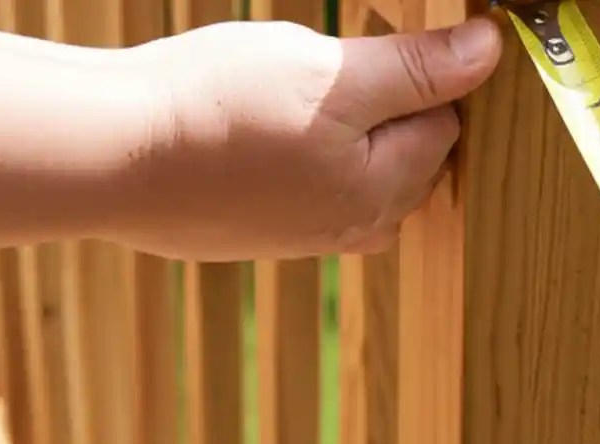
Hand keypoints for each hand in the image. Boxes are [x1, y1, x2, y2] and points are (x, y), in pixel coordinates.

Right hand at [118, 16, 502, 259]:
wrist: (108, 158)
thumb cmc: (222, 109)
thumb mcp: (332, 72)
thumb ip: (416, 69)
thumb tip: (490, 50)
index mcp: (387, 188)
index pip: (445, 124)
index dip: (422, 75)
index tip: (379, 49)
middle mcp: (357, 225)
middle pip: (410, 159)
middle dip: (389, 111)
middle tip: (334, 73)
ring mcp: (308, 237)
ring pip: (361, 177)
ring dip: (348, 139)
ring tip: (300, 104)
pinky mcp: (264, 235)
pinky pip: (312, 194)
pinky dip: (305, 162)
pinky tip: (266, 137)